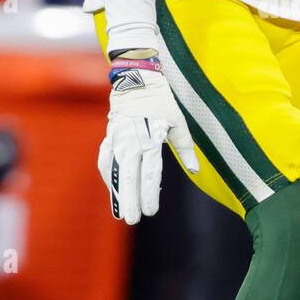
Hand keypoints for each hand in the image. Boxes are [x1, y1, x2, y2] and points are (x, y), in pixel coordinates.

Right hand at [97, 55, 197, 223]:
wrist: (137, 79)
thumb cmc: (162, 102)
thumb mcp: (178, 122)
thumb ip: (185, 147)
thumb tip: (194, 170)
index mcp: (151, 137)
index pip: (150, 173)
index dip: (149, 194)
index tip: (151, 211)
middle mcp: (133, 140)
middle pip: (129, 176)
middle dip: (130, 200)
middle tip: (132, 220)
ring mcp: (118, 139)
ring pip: (115, 171)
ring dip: (116, 192)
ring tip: (119, 211)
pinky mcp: (109, 136)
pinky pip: (106, 160)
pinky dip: (108, 176)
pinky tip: (113, 189)